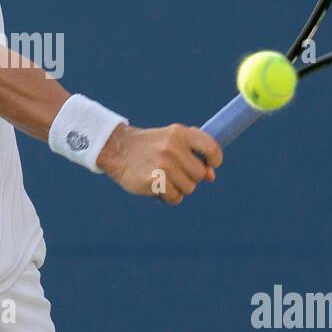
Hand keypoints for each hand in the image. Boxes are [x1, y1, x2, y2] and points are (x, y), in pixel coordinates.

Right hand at [97, 123, 222, 203]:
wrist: (117, 150)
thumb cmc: (149, 147)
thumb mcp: (171, 140)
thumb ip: (193, 153)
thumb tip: (211, 175)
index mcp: (181, 133)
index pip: (212, 148)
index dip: (214, 160)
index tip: (209, 166)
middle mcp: (173, 147)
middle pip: (200, 175)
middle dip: (190, 178)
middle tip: (174, 172)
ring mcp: (164, 164)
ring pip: (188, 188)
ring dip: (178, 188)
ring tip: (163, 178)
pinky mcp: (154, 180)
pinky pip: (175, 197)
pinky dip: (168, 196)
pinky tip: (156, 186)